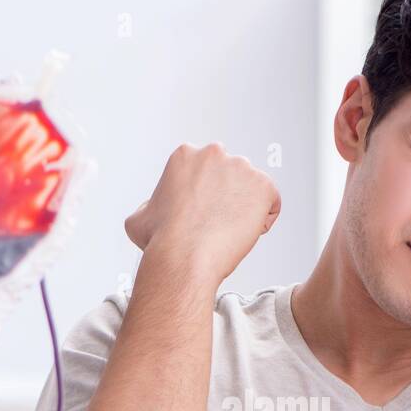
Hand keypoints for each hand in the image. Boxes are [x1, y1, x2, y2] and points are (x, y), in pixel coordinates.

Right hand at [125, 143, 280, 285]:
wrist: (183, 256)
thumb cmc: (161, 241)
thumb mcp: (139, 219)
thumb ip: (149, 207)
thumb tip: (151, 210)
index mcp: (185, 155)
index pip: (206, 173)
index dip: (204, 198)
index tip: (199, 216)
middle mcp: (214, 153)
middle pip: (230, 177)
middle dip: (226, 198)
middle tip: (215, 225)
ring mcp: (241, 168)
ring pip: (251, 190)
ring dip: (244, 210)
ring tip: (227, 233)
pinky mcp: (263, 185)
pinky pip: (271, 203)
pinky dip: (262, 221)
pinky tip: (245, 233)